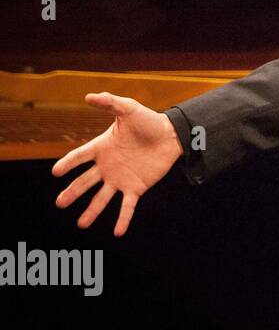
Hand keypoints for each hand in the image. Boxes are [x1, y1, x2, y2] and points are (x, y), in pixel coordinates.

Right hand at [51, 92, 183, 235]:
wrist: (172, 135)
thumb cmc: (149, 121)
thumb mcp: (128, 108)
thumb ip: (109, 102)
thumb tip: (88, 96)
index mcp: (101, 148)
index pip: (80, 157)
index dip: (68, 164)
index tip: (56, 171)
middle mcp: (107, 166)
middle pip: (85, 182)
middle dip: (72, 193)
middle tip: (59, 203)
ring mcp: (121, 178)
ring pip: (102, 198)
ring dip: (92, 211)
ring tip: (81, 224)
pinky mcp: (137, 187)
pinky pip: (127, 206)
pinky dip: (123, 219)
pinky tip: (118, 232)